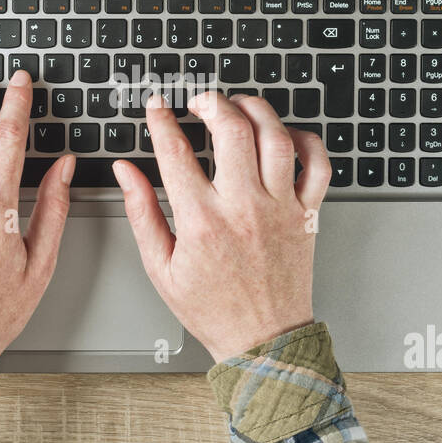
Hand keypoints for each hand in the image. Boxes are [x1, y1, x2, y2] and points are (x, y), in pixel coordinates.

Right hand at [112, 91, 331, 362]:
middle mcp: (244, 208)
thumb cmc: (212, 308)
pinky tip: (284, 135)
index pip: (175, 152)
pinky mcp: (307, 214)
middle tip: (199, 102)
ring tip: (237, 107)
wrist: (263, 340)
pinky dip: (305, 139)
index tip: (157, 106)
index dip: (162, 119)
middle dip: (211, 102)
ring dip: (254, 109)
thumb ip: (141, 212)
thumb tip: (125, 171)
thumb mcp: (160, 266)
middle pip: (232, 129)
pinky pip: (317, 163)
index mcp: (202, 221)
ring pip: (275, 136)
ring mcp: (280, 208)